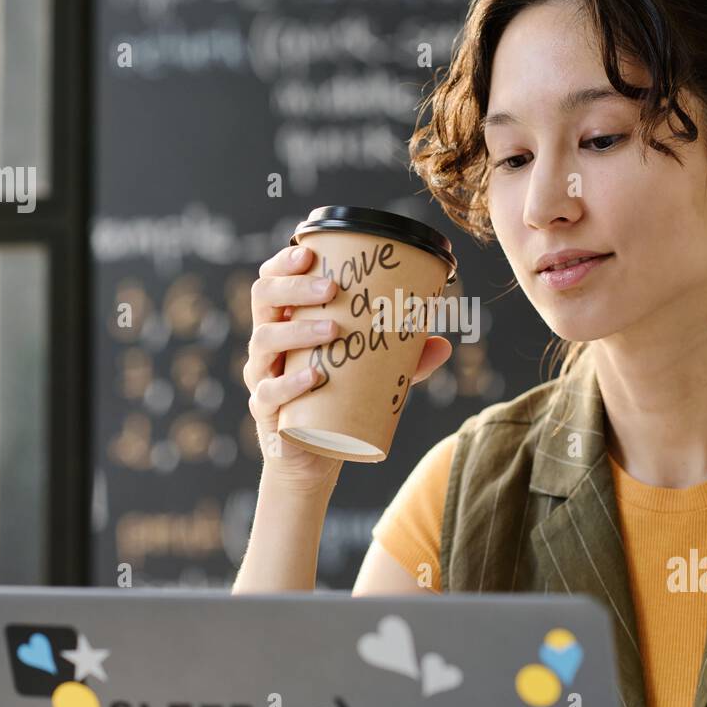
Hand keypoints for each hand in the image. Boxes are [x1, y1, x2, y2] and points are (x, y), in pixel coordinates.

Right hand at [243, 243, 452, 491]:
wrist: (314, 455)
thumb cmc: (336, 400)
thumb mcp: (372, 373)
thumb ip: (404, 358)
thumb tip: (444, 343)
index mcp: (285, 321)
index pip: (273, 280)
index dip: (284, 262)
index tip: (310, 252)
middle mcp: (267, 341)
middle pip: (264, 298)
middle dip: (294, 286)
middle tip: (331, 288)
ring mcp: (261, 374)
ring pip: (265, 340)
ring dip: (298, 330)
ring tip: (333, 329)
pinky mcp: (265, 409)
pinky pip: (268, 392)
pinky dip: (289, 383)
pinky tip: (314, 377)